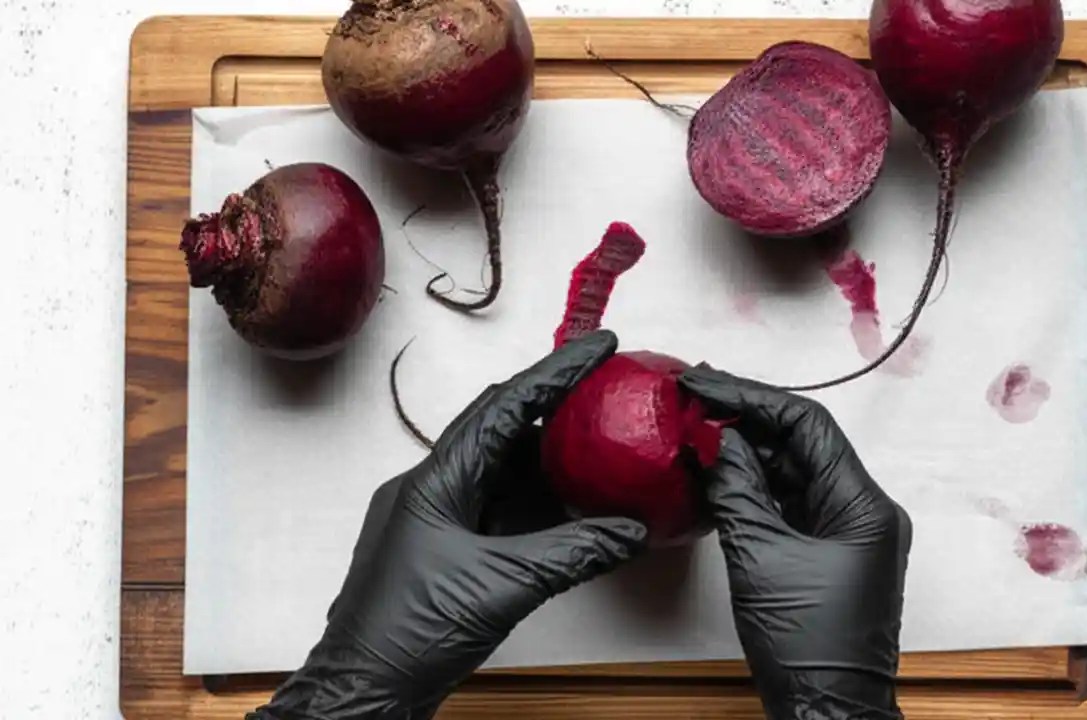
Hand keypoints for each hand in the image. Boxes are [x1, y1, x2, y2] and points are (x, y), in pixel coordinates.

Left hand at [249, 331, 648, 719]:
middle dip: (553, 405)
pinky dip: (533, 499)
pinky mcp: (442, 548)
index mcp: (435, 480)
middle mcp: (431, 487)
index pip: (504, 406)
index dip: (556, 373)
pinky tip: (568, 503)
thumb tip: (632, 531)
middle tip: (604, 388)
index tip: (599, 347)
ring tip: (598, 441)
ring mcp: (434, 518)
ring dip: (546, 456)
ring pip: (498, 468)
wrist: (362, 689)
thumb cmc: (409, 634)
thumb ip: (574, 553)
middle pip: (500, 428)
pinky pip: (493, 505)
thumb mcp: (505, 587)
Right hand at [680, 368, 913, 719]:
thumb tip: (715, 440)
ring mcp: (850, 532)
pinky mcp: (831, 553)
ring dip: (748, 453)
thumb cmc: (806, 647)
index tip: (705, 383)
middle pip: (803, 443)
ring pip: (796, 471)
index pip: (807, 423)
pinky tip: (718, 475)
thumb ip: (735, 489)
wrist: (829, 712)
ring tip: (697, 433)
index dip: (751, 395)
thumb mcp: (758, 556)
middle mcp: (864, 511)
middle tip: (694, 401)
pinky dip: (757, 487)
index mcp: (862, 504)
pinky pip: (793, 502)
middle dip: (747, 419)